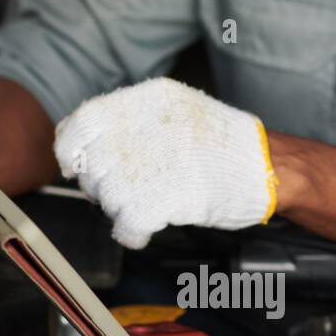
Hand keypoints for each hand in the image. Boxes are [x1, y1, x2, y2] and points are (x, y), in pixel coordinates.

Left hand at [53, 78, 276, 248]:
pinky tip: (144, 229)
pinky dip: (131, 233)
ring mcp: (149, 164)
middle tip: (126, 190)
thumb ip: (132, 120)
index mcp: (144, 101)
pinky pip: (125, 225)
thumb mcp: (175, 110)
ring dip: (121, 208)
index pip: (81, 124)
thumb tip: (89, 141)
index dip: (71, 150)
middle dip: (100, 186)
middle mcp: (140, 128)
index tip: (73, 165)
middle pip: (92, 166)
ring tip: (148, 203)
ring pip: (106, 198)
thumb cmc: (223, 145)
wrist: (264, 166)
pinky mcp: (162, 199)